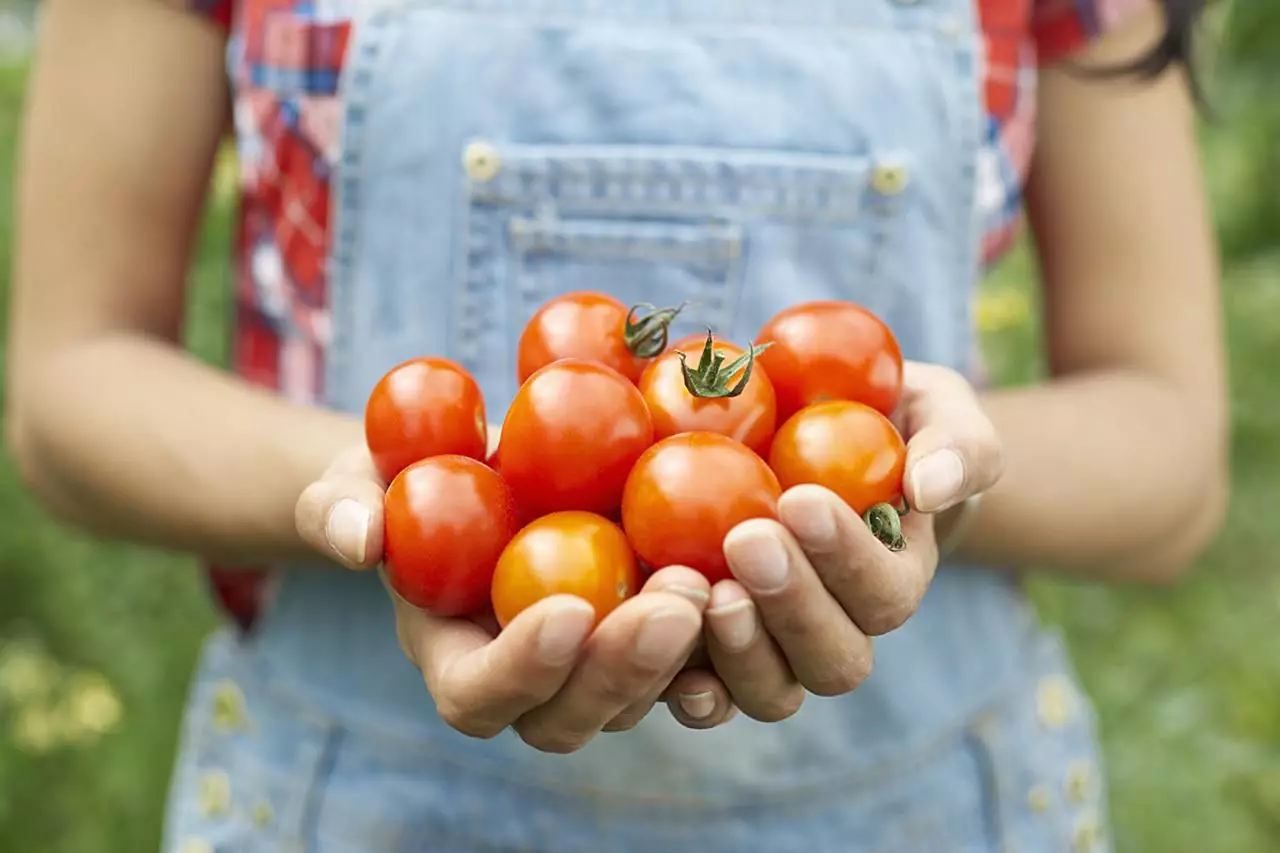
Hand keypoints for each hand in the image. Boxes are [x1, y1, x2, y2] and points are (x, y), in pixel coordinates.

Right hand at [294, 441, 714, 752]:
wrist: (482, 471)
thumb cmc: (409, 477)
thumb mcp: (360, 477)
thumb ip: (342, 505)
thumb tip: (358, 536)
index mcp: (456, 659)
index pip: (479, 696)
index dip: (521, 668)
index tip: (566, 608)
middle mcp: (531, 683)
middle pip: (574, 716)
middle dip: (625, 669)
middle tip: (677, 599)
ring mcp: (596, 666)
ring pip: (644, 697)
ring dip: (687, 651)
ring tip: (719, 576)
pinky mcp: (650, 635)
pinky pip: (695, 660)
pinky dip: (727, 632)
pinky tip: (753, 576)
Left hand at [670, 362, 1003, 723]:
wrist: (813, 432)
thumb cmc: (882, 417)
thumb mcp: (936, 410)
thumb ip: (958, 444)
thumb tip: (930, 489)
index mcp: (894, 580)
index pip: (884, 594)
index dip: (845, 558)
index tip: (800, 499)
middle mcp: (839, 629)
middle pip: (833, 659)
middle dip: (791, 604)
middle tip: (747, 540)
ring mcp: (775, 647)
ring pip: (772, 690)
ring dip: (741, 649)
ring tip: (705, 588)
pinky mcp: (714, 646)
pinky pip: (707, 692)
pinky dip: (687, 686)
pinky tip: (658, 638)